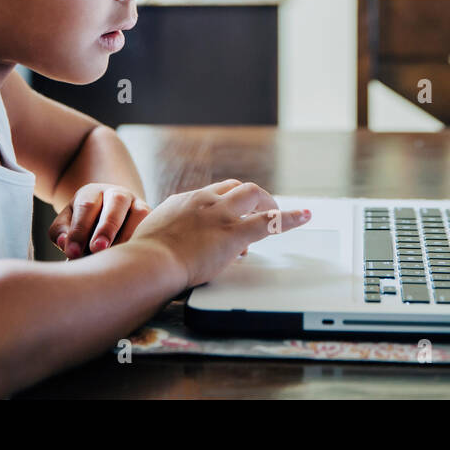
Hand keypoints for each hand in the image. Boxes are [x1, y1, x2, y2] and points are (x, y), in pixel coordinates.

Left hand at [48, 183, 150, 259]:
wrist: (106, 218)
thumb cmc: (82, 226)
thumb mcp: (67, 224)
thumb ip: (61, 232)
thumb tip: (64, 243)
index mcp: (92, 193)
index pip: (86, 207)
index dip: (79, 230)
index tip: (72, 253)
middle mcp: (117, 194)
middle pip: (116, 203)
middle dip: (106, 228)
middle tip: (96, 249)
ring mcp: (137, 203)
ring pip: (138, 214)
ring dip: (127, 236)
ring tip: (115, 258)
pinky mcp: (151, 217)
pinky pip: (151, 225)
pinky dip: (142, 240)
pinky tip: (132, 258)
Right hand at [130, 179, 311, 288]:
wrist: (149, 262)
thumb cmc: (145, 257)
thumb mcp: (152, 235)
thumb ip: (166, 233)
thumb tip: (170, 243)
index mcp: (185, 201)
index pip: (212, 194)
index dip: (225, 205)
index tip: (228, 216)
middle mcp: (205, 201)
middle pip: (235, 187)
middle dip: (251, 197)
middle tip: (259, 209)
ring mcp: (221, 215)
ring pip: (252, 194)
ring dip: (267, 202)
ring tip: (278, 212)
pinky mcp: (235, 234)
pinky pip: (270, 222)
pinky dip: (291, 218)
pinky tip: (305, 216)